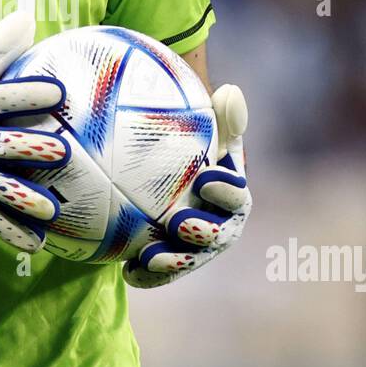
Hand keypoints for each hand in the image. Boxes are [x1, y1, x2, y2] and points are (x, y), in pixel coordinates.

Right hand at [0, 9, 69, 251]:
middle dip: (32, 148)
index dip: (28, 94)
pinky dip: (11, 231)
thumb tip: (26, 16)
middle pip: (4, 144)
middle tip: (61, 150)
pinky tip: (36, 242)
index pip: (1, 97)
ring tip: (49, 208)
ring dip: (25, 199)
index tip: (58, 92)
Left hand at [123, 84, 250, 287]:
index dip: (226, 190)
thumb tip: (230, 91)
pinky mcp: (171, 261)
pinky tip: (128, 272)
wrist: (163, 175)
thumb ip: (220, 115)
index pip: (236, 195)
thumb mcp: (204, 127)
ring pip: (190, 259)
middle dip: (200, 232)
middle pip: (216, 235)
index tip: (206, 178)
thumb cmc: (190, 146)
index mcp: (232, 195)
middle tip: (177, 221)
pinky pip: (161, 273)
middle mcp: (220, 225)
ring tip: (152, 256)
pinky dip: (148, 275)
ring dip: (173, 261)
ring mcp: (196, 248)